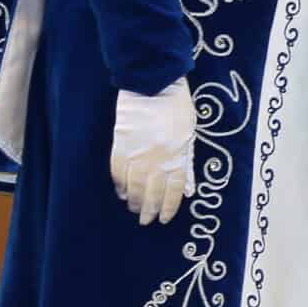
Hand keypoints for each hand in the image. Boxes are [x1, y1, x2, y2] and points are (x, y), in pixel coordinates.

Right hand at [111, 80, 196, 226]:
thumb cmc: (177, 108)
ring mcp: (136, 154)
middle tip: (146, 221)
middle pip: (152, 192)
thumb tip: (189, 189)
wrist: (152, 85)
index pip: (173, 191)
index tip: (165, 218)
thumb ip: (187, 162)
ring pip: (133, 186)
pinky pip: (117, 171)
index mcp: (177, 157)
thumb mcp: (189, 135)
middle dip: (149, 210)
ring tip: (134, 209)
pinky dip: (119, 184)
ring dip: (133, 201)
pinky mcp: (120, 145)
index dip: (169, 207)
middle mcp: (157, 160)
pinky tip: (121, 192)